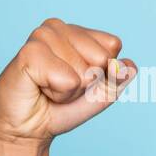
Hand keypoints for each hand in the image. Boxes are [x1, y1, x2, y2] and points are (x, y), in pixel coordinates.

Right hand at [0, 18, 136, 145]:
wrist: (30, 127)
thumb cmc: (63, 106)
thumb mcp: (102, 93)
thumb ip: (119, 78)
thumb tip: (127, 66)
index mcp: (77, 31)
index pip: (113, 45)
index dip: (103, 72)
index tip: (79, 80)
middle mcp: (58, 27)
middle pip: (102, 57)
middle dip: (88, 81)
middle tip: (63, 86)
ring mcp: (42, 36)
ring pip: (85, 70)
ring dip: (71, 89)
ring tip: (50, 88)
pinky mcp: (29, 52)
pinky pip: (68, 80)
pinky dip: (59, 93)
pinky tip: (40, 88)